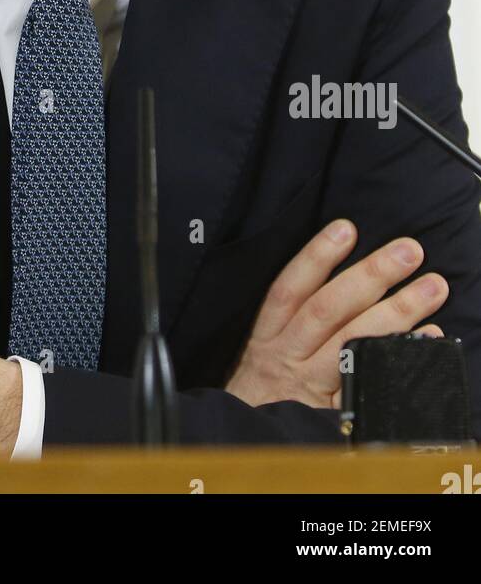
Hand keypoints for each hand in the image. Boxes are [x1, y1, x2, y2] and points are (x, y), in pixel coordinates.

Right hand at [224, 221, 447, 409]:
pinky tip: (428, 340)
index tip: (347, 228)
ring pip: (354, 344)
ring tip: (433, 286)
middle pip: (329, 312)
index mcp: (268, 336)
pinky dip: (401, 360)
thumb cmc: (260, 388)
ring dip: (397, 312)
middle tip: (410, 250)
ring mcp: (311, 389)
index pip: (290, 289)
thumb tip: (337, 259)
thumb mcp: (260, 348)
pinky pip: (371, 385)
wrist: (244, 450)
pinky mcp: (333, 417)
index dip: (316, 257)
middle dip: (372, 276)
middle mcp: (287, 358)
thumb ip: (290, 314)